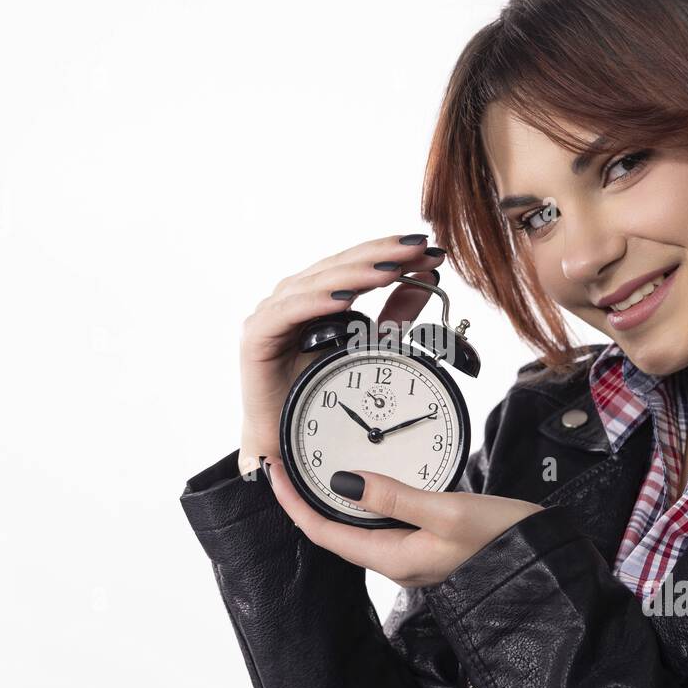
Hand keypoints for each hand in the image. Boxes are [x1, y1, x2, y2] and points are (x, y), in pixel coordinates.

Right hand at [237, 234, 443, 473]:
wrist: (287, 440)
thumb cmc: (321, 393)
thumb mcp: (371, 346)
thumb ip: (395, 314)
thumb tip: (428, 280)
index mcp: (317, 295)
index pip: (358, 265)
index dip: (392, 254)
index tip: (430, 251)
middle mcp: (292, 297)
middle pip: (340, 267)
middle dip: (382, 255)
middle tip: (418, 248)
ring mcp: (272, 313)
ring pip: (317, 284)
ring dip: (355, 274)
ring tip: (390, 268)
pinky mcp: (257, 335)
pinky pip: (288, 312)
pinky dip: (317, 302)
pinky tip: (345, 299)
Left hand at [264, 459, 543, 587]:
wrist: (547, 563)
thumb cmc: (505, 540)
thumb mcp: (448, 511)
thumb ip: (395, 496)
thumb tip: (342, 482)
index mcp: (393, 558)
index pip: (323, 532)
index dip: (292, 503)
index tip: (272, 470)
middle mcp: (396, 561)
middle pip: (333, 532)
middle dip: (303, 500)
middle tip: (284, 464)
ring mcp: (412, 555)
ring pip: (357, 527)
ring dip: (331, 501)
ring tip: (312, 470)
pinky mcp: (429, 543)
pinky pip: (382, 523)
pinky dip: (363, 501)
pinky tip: (366, 483)